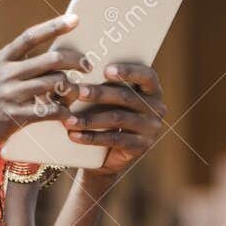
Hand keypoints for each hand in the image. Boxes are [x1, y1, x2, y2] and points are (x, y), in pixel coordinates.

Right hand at [0, 13, 87, 161]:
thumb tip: (48, 59)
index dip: (55, 26)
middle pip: (53, 59)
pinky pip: (51, 110)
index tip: (75, 19)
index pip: (31, 36)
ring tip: (76, 94)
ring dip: (73, 89)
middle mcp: (7, 74)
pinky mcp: (17, 115)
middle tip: (87, 66)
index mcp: (1, 60)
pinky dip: (64, 112)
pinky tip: (67, 115)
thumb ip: (15, 65)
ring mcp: (12, 94)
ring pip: (57, 83)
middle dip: (77, 61)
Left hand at [62, 61, 166, 175]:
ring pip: (118, 118)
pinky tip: (74, 135)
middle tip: (78, 91)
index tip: (106, 70)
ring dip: (90, 119)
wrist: (110, 155)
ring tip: (69, 119)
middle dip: (100, 93)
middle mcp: (156, 108)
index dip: (128, 72)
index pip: (147, 76)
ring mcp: (150, 129)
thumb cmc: (107, 115)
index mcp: (152, 90)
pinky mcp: (140, 147)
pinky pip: (114, 139)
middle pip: (126, 97)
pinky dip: (91, 137)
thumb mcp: (111, 100)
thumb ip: (106, 85)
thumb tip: (79, 72)